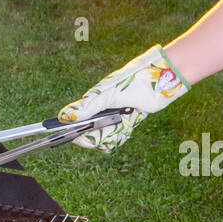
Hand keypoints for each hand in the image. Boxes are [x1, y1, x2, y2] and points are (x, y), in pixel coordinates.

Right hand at [59, 44, 189, 150]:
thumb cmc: (132, 81)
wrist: (158, 81)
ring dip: (115, 134)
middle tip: (115, 122)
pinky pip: (117, 138)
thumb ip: (87, 107)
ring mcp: (111, 119)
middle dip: (101, 135)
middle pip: (92, 137)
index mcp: (91, 104)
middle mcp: (99, 113)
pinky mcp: (124, 123)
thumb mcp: (108, 94)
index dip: (77, 135)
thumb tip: (64, 117)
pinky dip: (123, 134)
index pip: (76, 127)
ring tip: (125, 119)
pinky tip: (130, 122)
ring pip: (105, 140)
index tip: (80, 137)